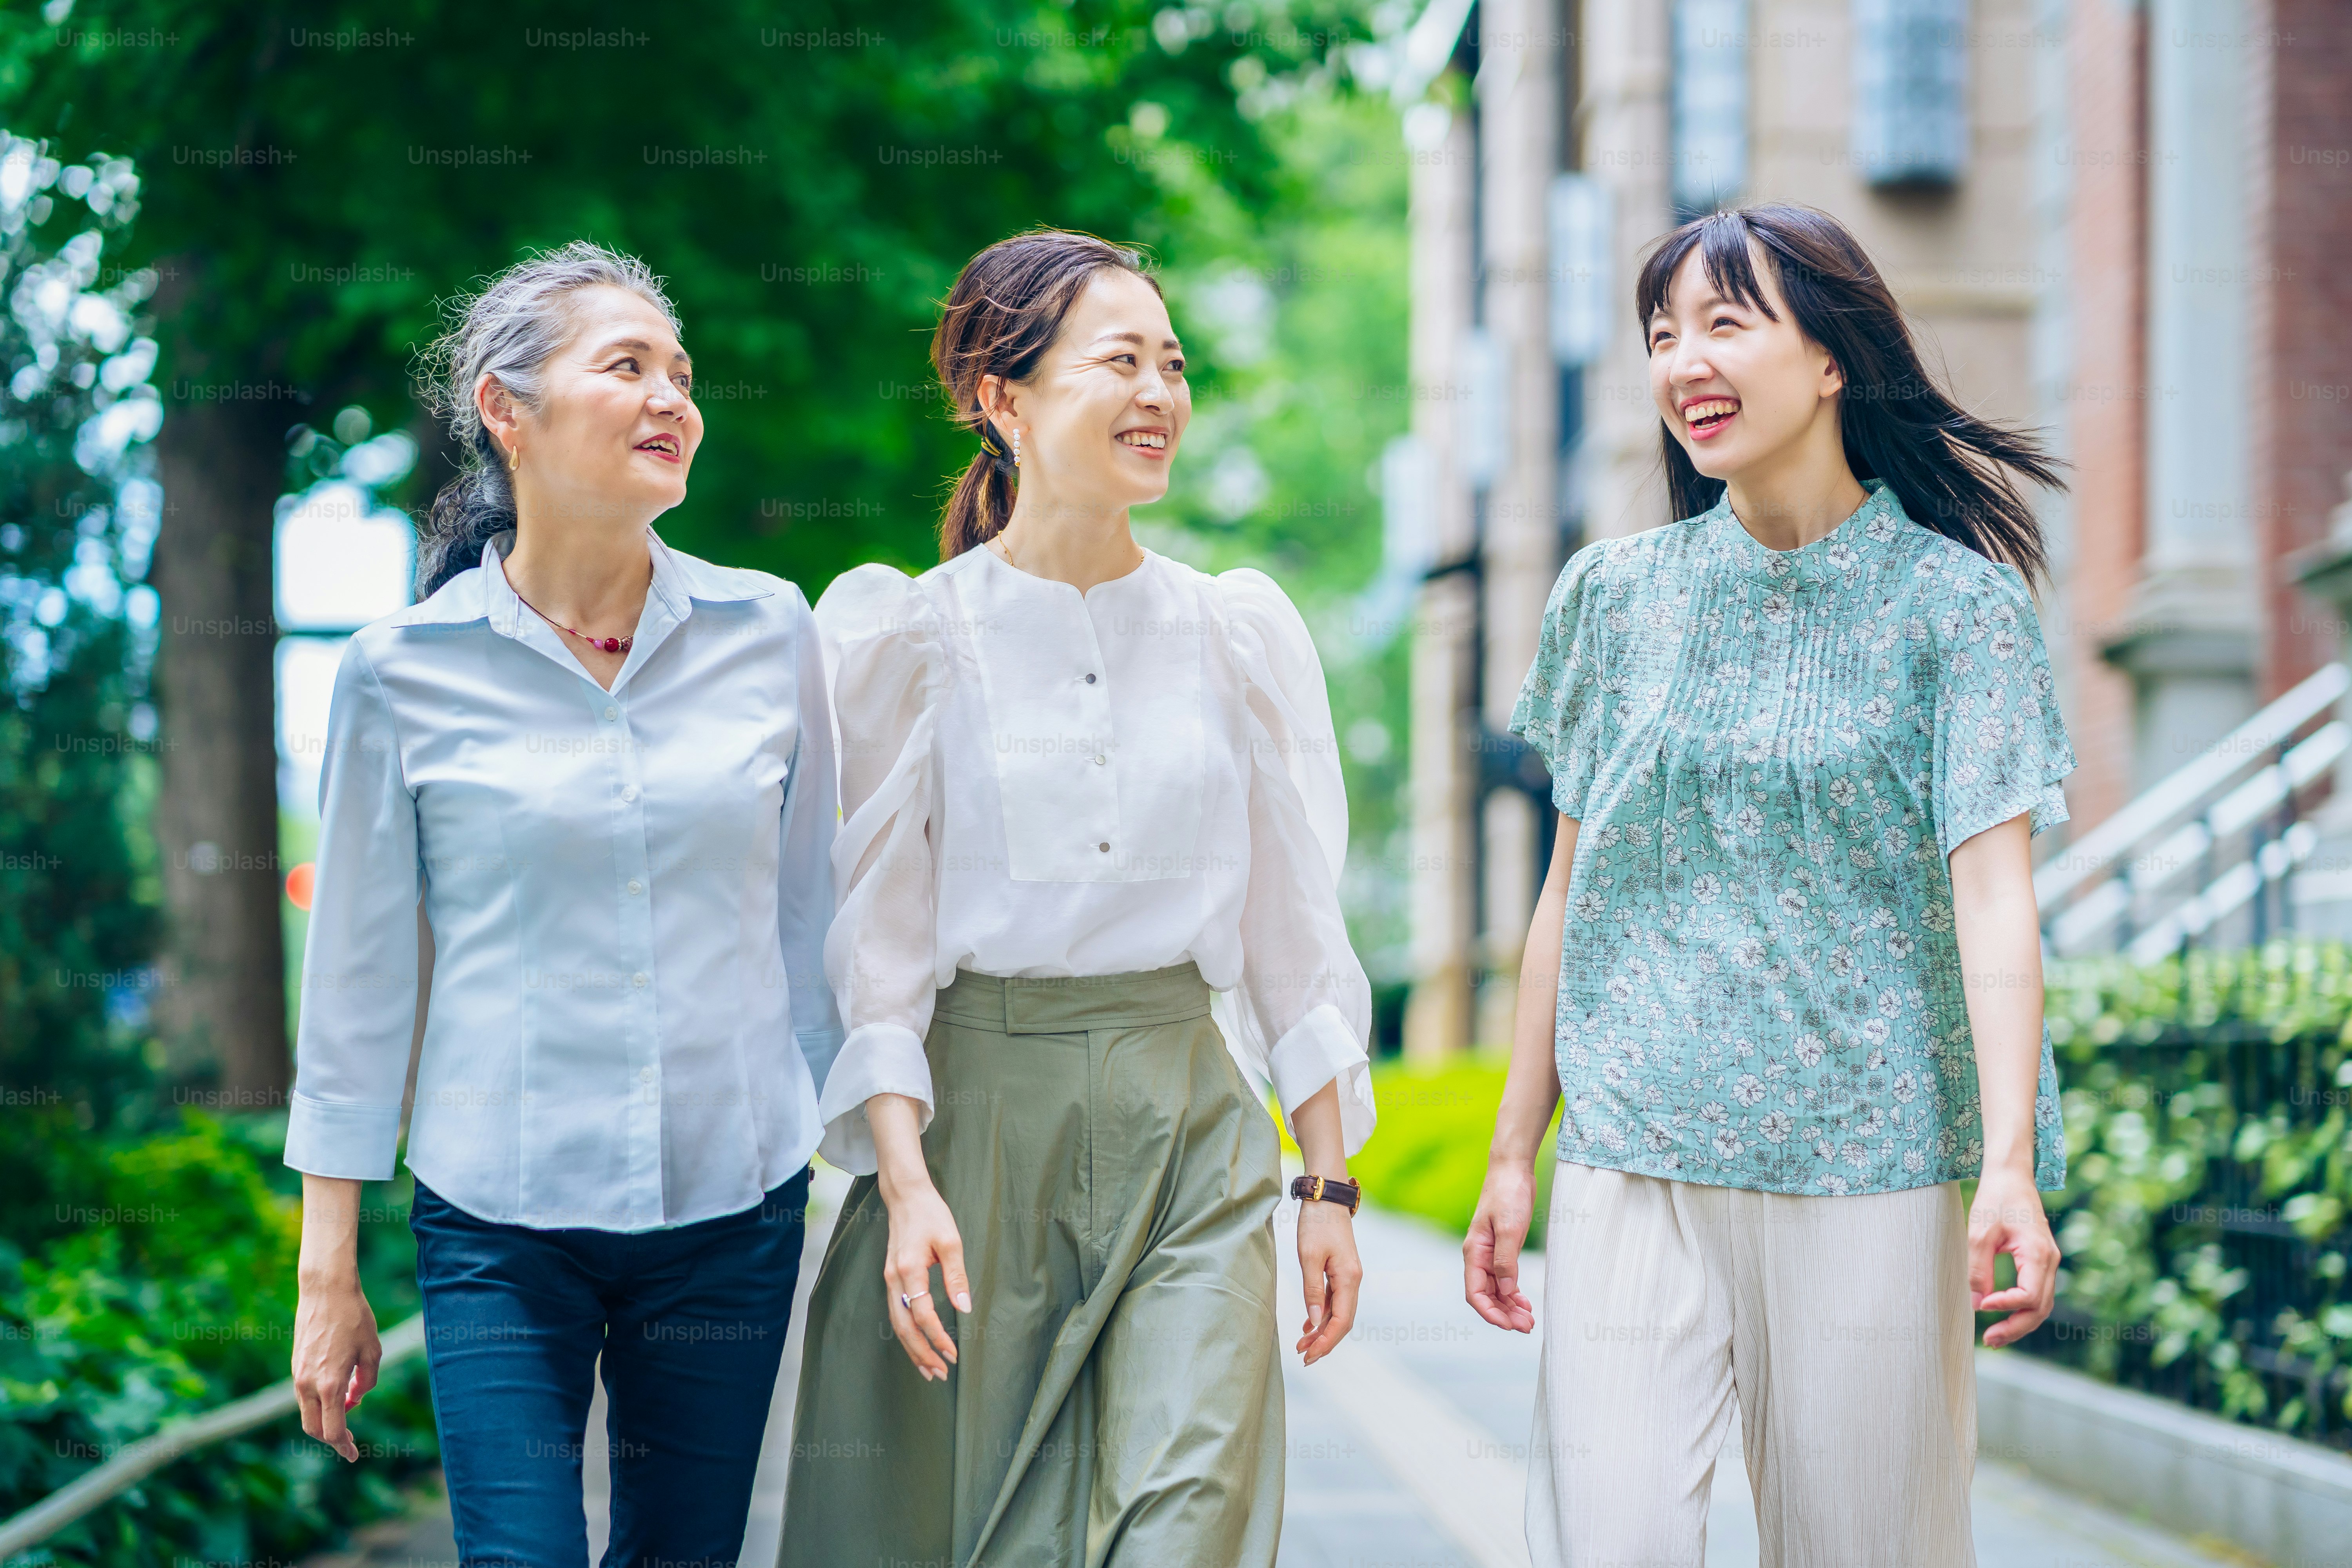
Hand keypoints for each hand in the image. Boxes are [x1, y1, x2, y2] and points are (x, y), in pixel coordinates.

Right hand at [292, 1273, 380, 1460]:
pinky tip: (336, 1394)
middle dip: (332, 1438)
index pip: (333, 1430)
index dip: (344, 1446)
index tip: (354, 1455)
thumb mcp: (372, 1351)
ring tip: (347, 1413)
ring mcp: (298, 1375)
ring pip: (307, 1412)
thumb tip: (354, 1399)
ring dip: (324, 1419)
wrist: (326, 1290)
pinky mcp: (295, 1365)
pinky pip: (304, 1395)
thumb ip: (366, 1381)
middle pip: (314, 1428)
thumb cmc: (355, 1318)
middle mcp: (308, 1384)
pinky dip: (318, 1403)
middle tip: (350, 1440)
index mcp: (329, 1385)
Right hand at [879, 1176, 970, 1380]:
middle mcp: (894, 1279)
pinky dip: (906, 1333)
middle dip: (921, 1353)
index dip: (937, 1337)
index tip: (953, 1353)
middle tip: (939, 1373)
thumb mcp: (951, 1241)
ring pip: (897, 1323)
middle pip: (904, 1326)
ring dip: (912, 1349)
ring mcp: (889, 1280)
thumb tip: (964, 1308)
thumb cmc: (931, 1215)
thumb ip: (956, 1276)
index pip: (922, 1314)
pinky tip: (917, 1345)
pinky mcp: (891, 1279)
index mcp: (909, 1269)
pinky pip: (896, 1313)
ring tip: (928, 1369)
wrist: (906, 1197)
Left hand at [1295, 1198, 1360, 1364]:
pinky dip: (1321, 1314)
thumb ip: (1313, 1290)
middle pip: (1342, 1321)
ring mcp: (1347, 1276)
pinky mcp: (1340, 1271)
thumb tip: (1315, 1321)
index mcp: (1349, 1278)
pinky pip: (1334, 1300)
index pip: (1341, 1321)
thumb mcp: (1309, 1257)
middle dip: (1324, 1341)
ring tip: (1301, 1344)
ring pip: (1337, 1312)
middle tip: (1304, 1357)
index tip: (1309, 1356)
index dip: (1326, 1342)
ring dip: (1321, 1330)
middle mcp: (1353, 1280)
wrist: (1326, 1197)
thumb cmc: (1317, 1224)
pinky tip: (1309, 1325)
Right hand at [1464, 1161, 1536, 1331]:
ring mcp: (1491, 1254)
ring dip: (1510, 1307)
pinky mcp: (1503, 1249)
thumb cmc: (1508, 1194)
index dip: (1490, 1313)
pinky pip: (1505, 1279)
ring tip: (1529, 1320)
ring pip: (1497, 1290)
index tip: (1508, 1326)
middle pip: (1486, 1296)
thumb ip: (1506, 1261)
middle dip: (1504, 1314)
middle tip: (1527, 1327)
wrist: (1513, 1169)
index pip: (1475, 1293)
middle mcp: (1479, 1256)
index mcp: (1474, 1252)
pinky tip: (1525, 1303)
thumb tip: (1507, 1292)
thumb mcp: (1509, 1228)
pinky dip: (1514, 1294)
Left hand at [1969, 1166, 2059, 1347]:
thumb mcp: (1979, 1233)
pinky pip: (2037, 1293)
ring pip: (2041, 1304)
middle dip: (2016, 1327)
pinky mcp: (2040, 1260)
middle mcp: (2049, 1261)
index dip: (2006, 1306)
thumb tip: (1975, 1304)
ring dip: (2020, 1322)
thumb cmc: (1995, 1199)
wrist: (2010, 1176)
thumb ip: (1977, 1269)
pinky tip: (2003, 1316)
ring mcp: (2048, 1261)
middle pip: (2040, 1307)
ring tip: (1995, 1336)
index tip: (1982, 1305)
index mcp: (2038, 1253)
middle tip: (1989, 1341)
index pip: (2029, 1295)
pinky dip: (2023, 1308)